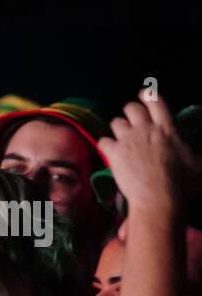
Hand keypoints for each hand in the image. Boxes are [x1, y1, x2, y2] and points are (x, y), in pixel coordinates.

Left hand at [98, 90, 201, 216]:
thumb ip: (196, 145)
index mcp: (168, 127)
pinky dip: (106, 145)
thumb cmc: (184, 183)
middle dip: (131, 112)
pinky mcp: (114, 154)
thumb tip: (195, 139)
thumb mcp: (200, 160)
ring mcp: (128, 140)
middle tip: (133, 122)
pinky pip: (103, 141)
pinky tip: (110, 152)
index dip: (147, 96)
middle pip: (131, 108)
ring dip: (119, 128)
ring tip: (123, 138)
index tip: (144, 95)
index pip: (155, 100)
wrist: (160, 200)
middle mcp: (146, 129)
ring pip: (116, 122)